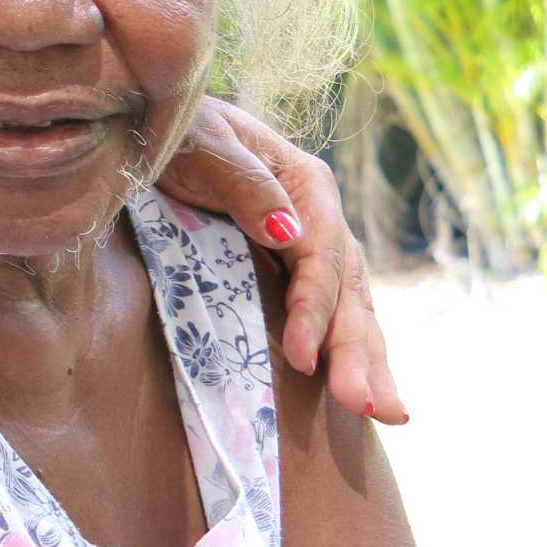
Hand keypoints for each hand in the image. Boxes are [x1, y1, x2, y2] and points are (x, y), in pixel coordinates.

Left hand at [156, 95, 404, 424]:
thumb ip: (243, 183)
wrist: (158, 132)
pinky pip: (334, 314)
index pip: (322, 256)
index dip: (314, 309)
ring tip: (387, 415)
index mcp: (306, 183)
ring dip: (369, 362)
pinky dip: (352, 352)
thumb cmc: (176, 134)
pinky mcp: (297, 270)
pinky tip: (368, 392)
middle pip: (348, 289)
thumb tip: (288, 232)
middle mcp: (320, 217)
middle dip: (356, 351)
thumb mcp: (200, 145)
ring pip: (353, 309)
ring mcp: (314, 246)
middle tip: (367, 407)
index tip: (300, 358)